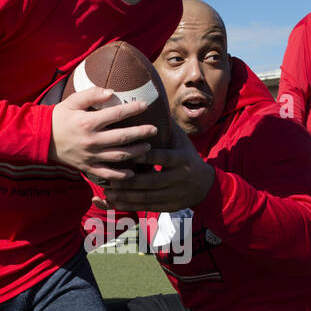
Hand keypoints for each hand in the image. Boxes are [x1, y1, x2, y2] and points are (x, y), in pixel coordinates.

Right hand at [49, 87, 158, 183]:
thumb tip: (112, 91)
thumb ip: (91, 94)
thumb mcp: (72, 101)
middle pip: (122, 137)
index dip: (132, 109)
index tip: (145, 106)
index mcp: (88, 122)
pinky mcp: (87, 168)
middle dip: (141, 133)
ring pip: (118, 156)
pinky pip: (107, 174)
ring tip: (148, 147)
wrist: (41, 139)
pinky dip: (120, 176)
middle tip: (154, 129)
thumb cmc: (59, 117)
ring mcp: (90, 156)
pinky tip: (132, 173)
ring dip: (136, 153)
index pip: (116, 114)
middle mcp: (91, 140)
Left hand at [93, 125, 214, 212]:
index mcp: (182, 159)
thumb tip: (150, 102)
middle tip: (110, 177)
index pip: (164, 158)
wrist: (204, 185)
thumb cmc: (187, 156)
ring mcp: (174, 194)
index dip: (148, 157)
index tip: (131, 153)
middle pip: (152, 181)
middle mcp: (179, 178)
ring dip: (125, 195)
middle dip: (131, 181)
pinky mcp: (168, 207)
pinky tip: (113, 201)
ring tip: (107, 190)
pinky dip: (128, 205)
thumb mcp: (181, 141)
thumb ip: (166, 126)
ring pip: (147, 197)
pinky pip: (146, 207)